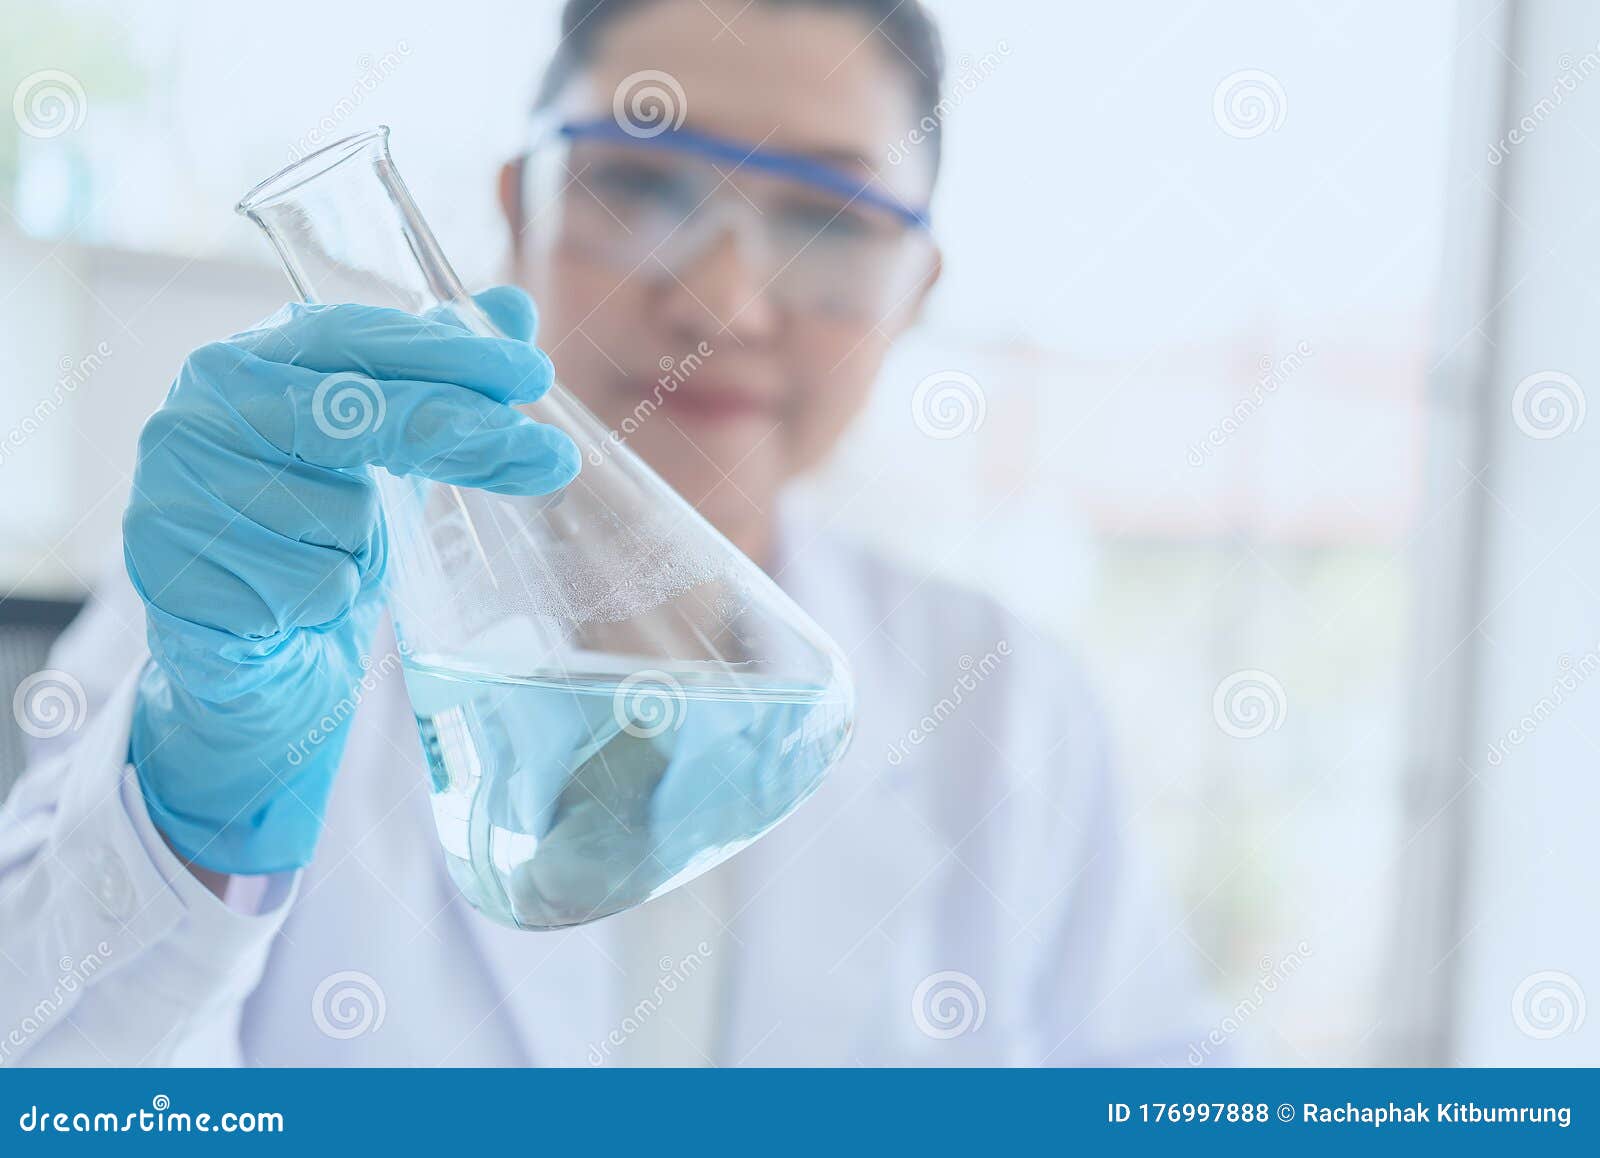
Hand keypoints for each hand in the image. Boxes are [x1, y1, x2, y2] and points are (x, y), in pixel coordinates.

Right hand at [124, 287, 575, 874]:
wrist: (248, 656)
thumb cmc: (311, 535)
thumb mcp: (384, 452)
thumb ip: (438, 378)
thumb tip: (514, 308)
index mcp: (242, 363)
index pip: (353, 336)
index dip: (451, 352)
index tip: (534, 373)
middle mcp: (197, 415)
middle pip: (355, 412)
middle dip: (460, 430)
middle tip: (551, 454)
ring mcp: (176, 492)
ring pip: (344, 513)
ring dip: (364, 547)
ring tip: (323, 559)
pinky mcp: (175, 577)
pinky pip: (314, 585)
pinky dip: (328, 599)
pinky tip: (293, 606)